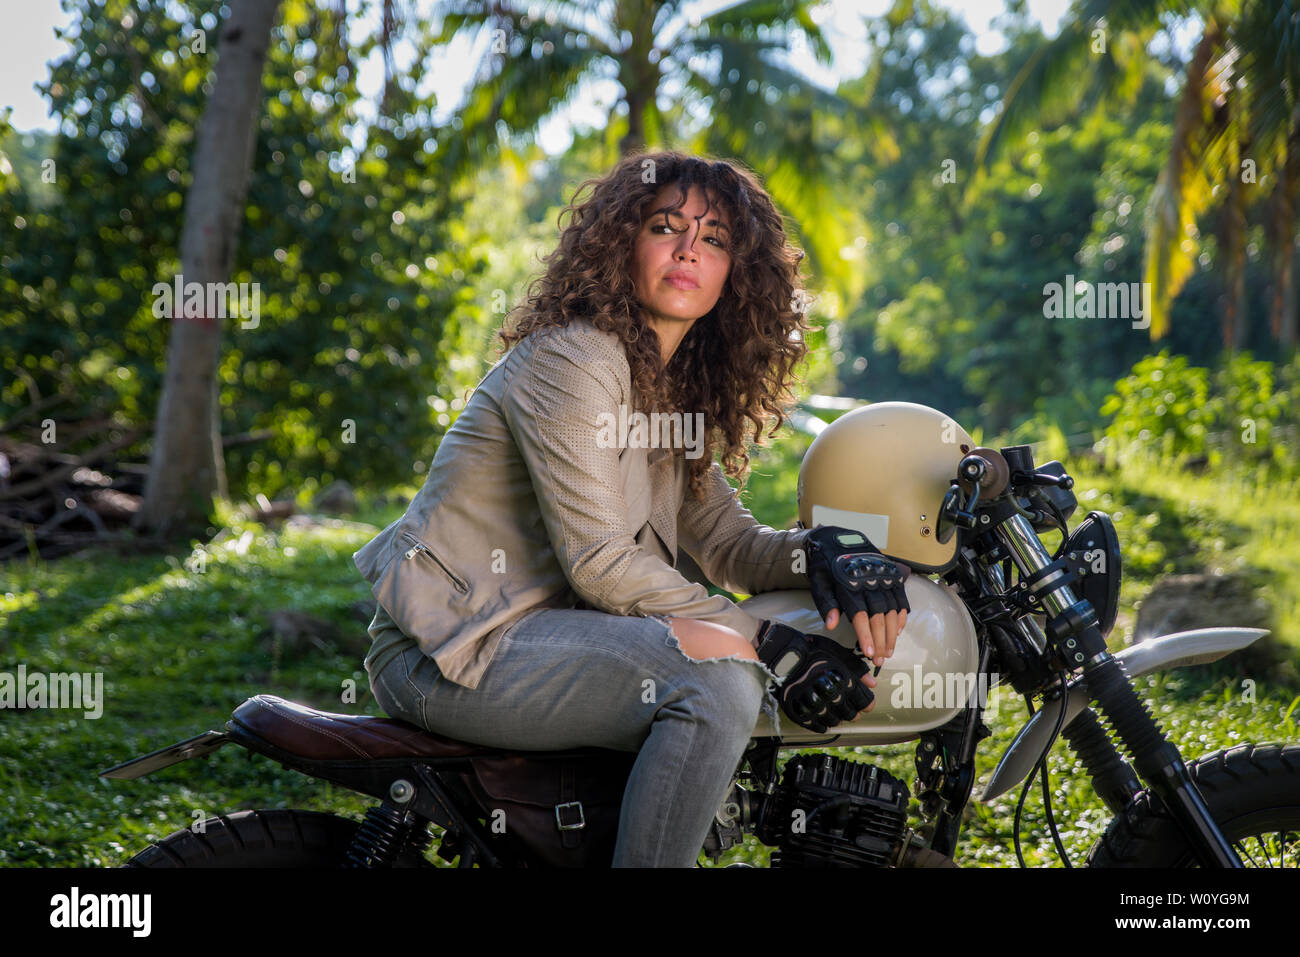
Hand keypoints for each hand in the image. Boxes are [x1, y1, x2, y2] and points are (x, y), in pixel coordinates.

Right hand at [754, 620, 875, 733]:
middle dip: (853, 712)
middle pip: (849, 712)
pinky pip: (814, 724)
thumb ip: (856, 668)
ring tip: (837, 714)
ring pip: (833, 720)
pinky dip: (821, 725)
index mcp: (840, 678)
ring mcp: (813, 702)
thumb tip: (871, 683)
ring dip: (838, 719)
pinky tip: (823, 721)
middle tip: (851, 710)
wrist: (782, 654)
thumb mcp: (837, 654)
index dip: (866, 704)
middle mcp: (828, 692)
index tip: (866, 704)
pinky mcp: (798, 708)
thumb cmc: (810, 652)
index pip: (862, 700)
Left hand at [806, 525, 910, 669]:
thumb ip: (826, 603)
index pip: (860, 614)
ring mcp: (883, 577)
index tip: (868, 653)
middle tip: (880, 659)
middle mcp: (869, 580)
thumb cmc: (825, 565)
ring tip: (889, 651)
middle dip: (880, 640)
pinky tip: (898, 631)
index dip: (865, 635)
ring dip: (892, 632)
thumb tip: (832, 625)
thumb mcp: (818, 582)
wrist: (836, 538)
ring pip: (891, 609)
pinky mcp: (891, 575)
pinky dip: (901, 615)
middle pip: (878, 615)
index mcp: (850, 583)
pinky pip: (901, 598)